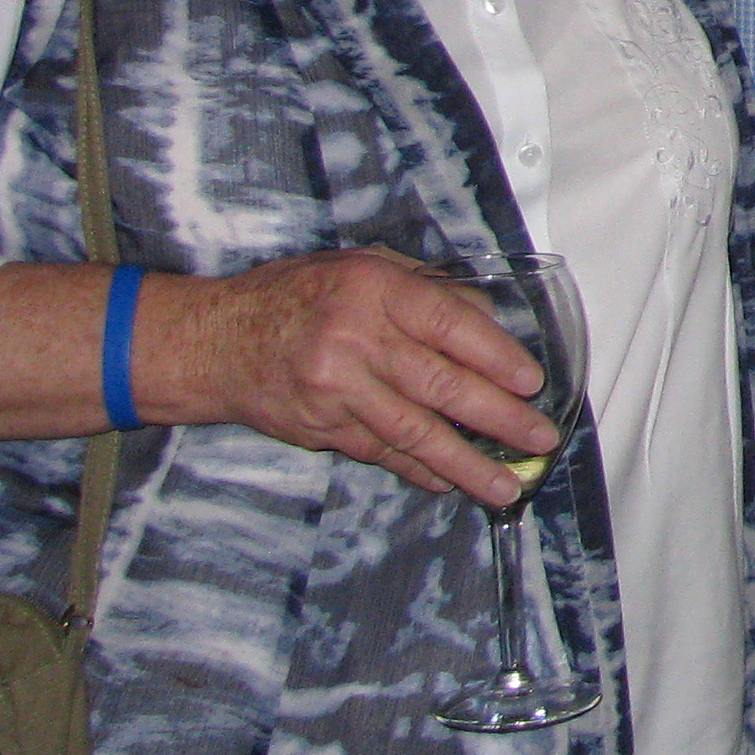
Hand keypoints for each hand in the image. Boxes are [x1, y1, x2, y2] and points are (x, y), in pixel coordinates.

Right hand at [147, 248, 559, 506]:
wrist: (212, 342)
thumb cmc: (297, 295)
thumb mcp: (364, 268)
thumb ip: (428, 290)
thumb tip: (490, 324)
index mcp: (374, 290)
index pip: (449, 325)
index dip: (496, 356)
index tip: (532, 383)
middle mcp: (356, 341)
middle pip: (440, 385)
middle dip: (499, 418)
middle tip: (541, 439)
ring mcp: (336, 390)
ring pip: (414, 433)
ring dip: (467, 464)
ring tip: (508, 486)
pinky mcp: (321, 428)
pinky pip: (381, 453)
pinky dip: (419, 470)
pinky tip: (451, 482)